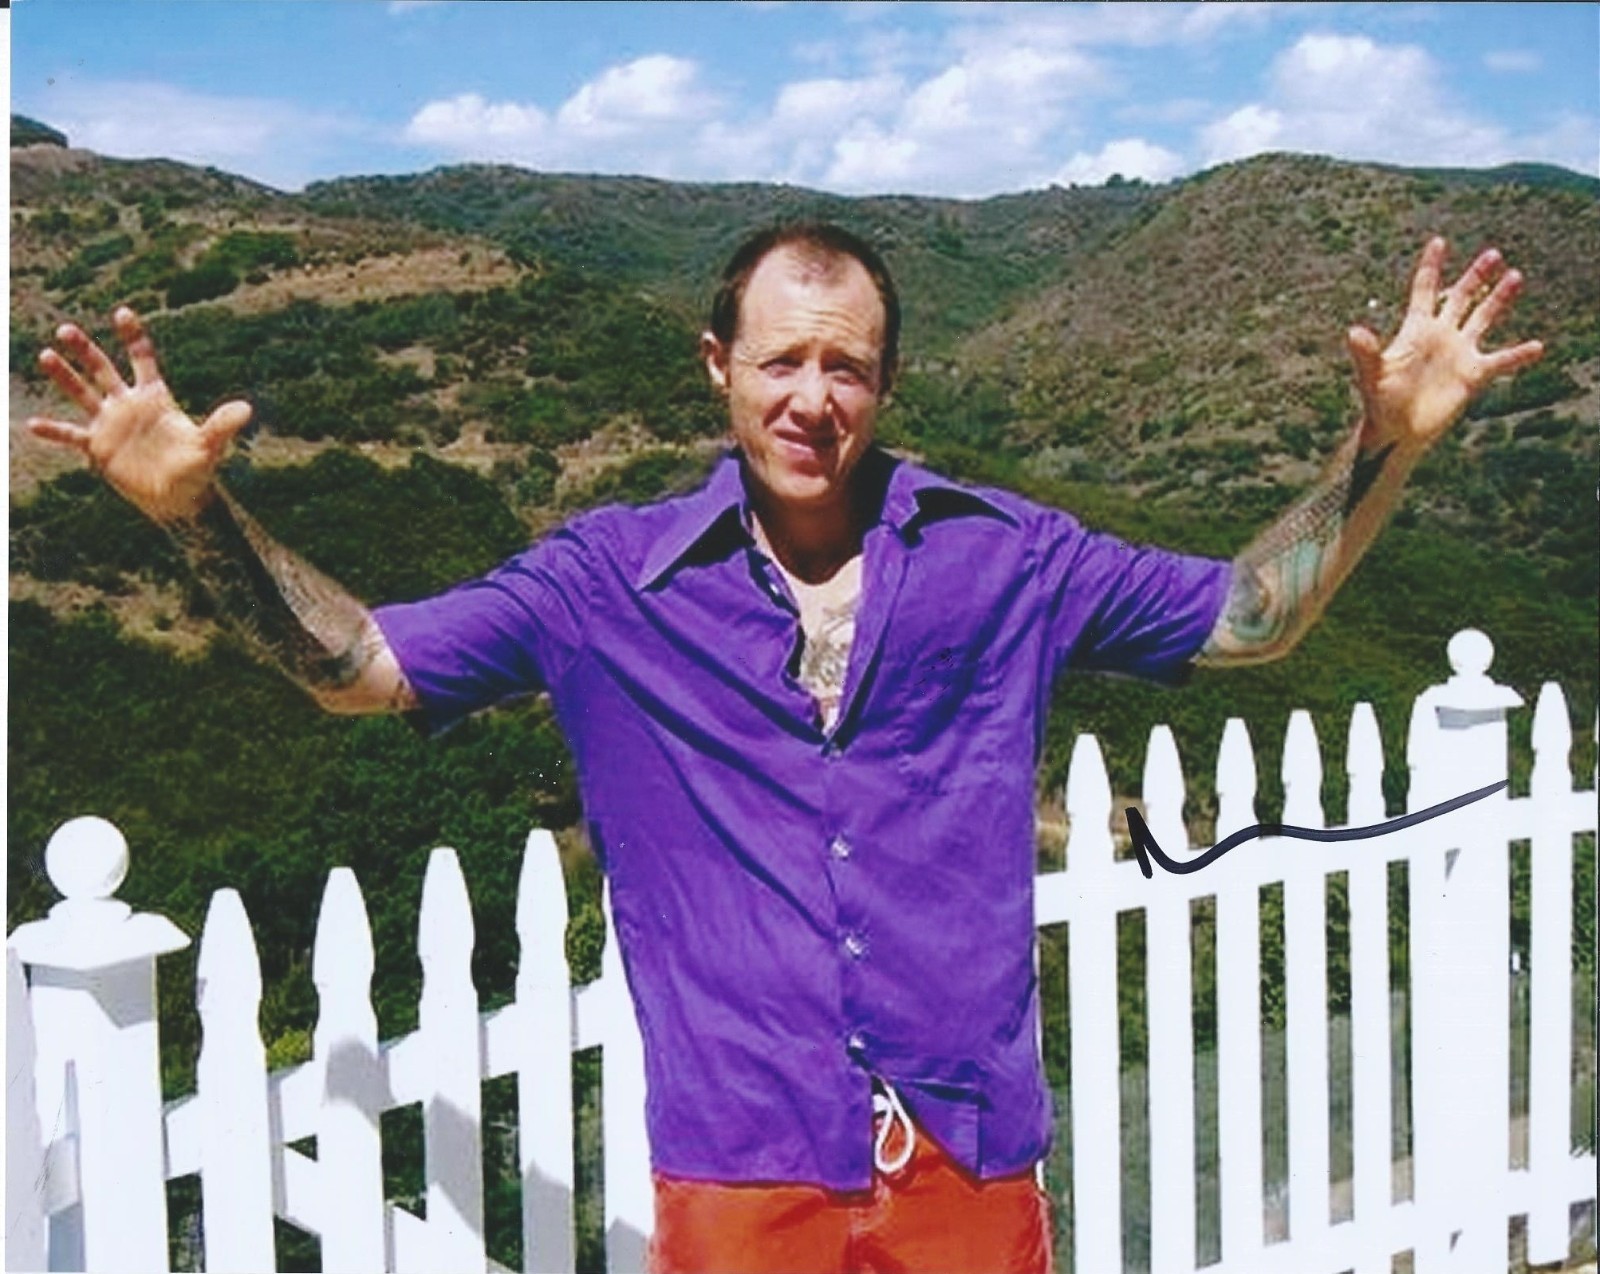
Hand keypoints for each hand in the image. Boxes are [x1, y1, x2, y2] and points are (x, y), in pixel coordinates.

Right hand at [27, 307, 252, 522]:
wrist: (180, 499)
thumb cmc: (198, 470)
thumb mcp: (211, 446)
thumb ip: (222, 426)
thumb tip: (246, 410)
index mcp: (155, 397)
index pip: (142, 358)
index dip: (133, 336)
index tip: (122, 312)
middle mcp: (129, 405)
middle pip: (103, 369)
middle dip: (85, 350)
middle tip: (66, 329)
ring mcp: (111, 424)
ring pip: (82, 393)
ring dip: (64, 377)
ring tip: (46, 355)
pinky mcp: (98, 447)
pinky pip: (71, 435)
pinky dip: (54, 432)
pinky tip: (33, 425)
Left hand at [1345, 237, 1543, 453]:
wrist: (1397, 431)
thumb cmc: (1379, 402)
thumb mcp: (1371, 375)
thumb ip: (1366, 353)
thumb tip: (1354, 332)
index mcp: (1415, 329)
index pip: (1424, 289)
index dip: (1431, 266)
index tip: (1439, 241)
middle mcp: (1440, 335)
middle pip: (1461, 297)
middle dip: (1476, 276)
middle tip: (1492, 253)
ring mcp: (1459, 352)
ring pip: (1483, 318)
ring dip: (1500, 299)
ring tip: (1515, 276)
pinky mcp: (1473, 374)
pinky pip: (1501, 361)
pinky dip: (1518, 355)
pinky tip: (1537, 347)